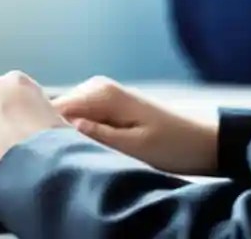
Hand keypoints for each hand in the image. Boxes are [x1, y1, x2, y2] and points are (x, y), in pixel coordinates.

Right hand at [51, 76, 217, 175]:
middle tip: (69, 162)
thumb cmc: (173, 146)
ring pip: (66, 118)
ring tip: (82, 159)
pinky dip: (81, 136)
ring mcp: (100, 95)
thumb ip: (99, 136)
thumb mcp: (136, 147)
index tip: (53, 158)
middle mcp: (96, 87)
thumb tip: (66, 126)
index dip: (48, 134)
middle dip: (57, 136)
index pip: (54, 110)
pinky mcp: (106, 106)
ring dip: (69, 138)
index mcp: (101, 93)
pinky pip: (80, 119)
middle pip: (57, 113)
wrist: (202, 142)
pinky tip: (90, 152)